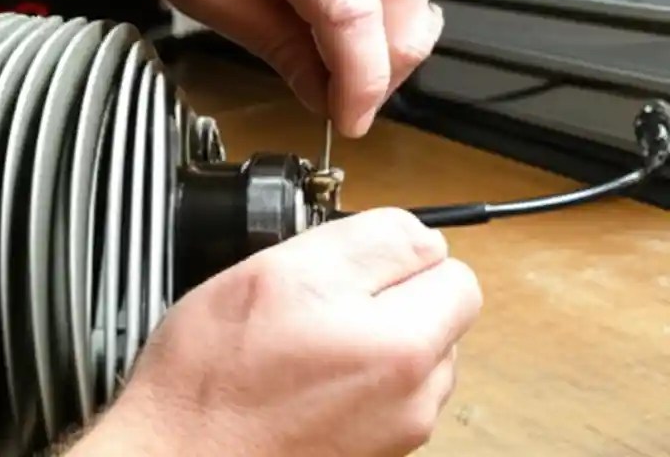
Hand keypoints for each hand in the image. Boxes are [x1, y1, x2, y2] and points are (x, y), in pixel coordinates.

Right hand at [68, 209, 482, 456]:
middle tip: (310, 303)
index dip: (396, 256)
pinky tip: (294, 378)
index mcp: (405, 347)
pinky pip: (375, 395)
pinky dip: (345, 379)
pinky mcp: (369, 451)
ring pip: (404, 357)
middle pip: (435, 318)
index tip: (343, 268)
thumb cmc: (215, 379)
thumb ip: (369, 242)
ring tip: (297, 344)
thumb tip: (422, 235)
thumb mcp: (281, 270)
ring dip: (364, 340)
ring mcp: (394, 432)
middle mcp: (414, 399)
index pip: (454, 272)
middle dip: (384, 299)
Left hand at [90, 0, 438, 137]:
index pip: (350, 8)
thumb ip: (272, 42)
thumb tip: (323, 95)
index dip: (360, 77)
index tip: (350, 120)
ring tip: (352, 75)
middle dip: (388, 63)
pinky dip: (393, 11)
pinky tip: (358, 36)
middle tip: (352, 104)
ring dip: (396, 40)